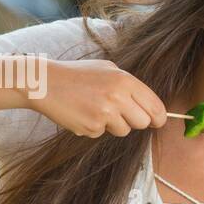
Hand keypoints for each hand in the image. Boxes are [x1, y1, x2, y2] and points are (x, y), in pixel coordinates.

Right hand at [29, 58, 166, 137]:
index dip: (159, 117)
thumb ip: (129, 86)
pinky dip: (95, 127)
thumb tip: (150, 106)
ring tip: (96, 108)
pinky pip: (103, 133)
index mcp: (125, 80)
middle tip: (122, 114)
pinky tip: (82, 113)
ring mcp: (104, 114)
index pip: (155, 106)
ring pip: (124, 131)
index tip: (156, 121)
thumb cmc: (78, 75)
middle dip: (136, 122)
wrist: (45, 83)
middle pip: (143, 122)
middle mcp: (118, 97)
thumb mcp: (108, 69)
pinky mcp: (91, 127)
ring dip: (114, 125)